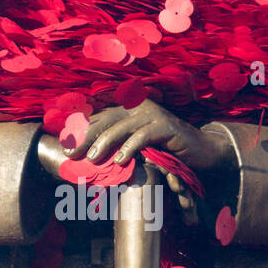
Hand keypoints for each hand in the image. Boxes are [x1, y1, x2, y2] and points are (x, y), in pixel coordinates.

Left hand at [63, 100, 233, 173]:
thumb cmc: (165, 151)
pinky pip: (142, 136)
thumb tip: (88, 158)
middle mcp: (139, 106)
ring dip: (103, 143)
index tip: (66, 146)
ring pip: (121, 127)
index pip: (99, 116)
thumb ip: (118, 146)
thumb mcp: (138, 147)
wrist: (201, 151)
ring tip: (91, 160)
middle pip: (105, 118)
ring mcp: (152, 114)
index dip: (81, 130)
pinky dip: (128, 149)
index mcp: (129, 108)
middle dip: (85, 137)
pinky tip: (118, 161)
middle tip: (71, 154)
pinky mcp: (165, 126)